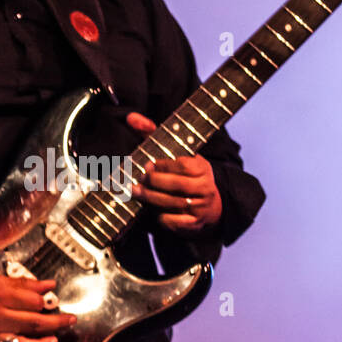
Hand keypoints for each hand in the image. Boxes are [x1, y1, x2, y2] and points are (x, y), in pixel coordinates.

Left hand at [126, 111, 221, 232]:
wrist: (210, 207)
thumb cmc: (185, 175)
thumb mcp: (175, 153)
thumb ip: (153, 133)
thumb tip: (131, 117)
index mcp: (203, 167)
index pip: (183, 165)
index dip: (163, 165)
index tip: (148, 164)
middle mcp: (205, 187)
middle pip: (177, 185)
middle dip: (154, 182)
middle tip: (140, 178)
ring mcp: (201, 207)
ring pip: (173, 203)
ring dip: (151, 198)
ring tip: (135, 192)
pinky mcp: (195, 224)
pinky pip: (175, 222)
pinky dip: (162, 218)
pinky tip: (153, 211)